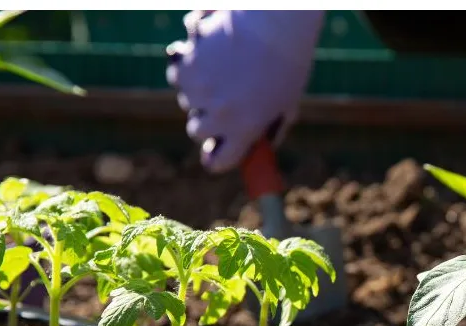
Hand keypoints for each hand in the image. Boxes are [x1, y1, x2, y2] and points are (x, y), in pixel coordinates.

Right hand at [166, 10, 323, 172]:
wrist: (275, 22)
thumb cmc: (288, 62)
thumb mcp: (288, 103)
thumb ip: (271, 128)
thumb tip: (258, 146)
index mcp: (244, 130)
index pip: (218, 161)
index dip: (216, 158)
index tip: (217, 152)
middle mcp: (217, 114)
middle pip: (197, 131)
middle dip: (208, 121)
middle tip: (223, 104)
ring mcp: (199, 88)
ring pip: (187, 99)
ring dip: (199, 89)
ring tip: (222, 69)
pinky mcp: (186, 62)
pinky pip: (177, 71)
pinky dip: (187, 63)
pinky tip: (205, 52)